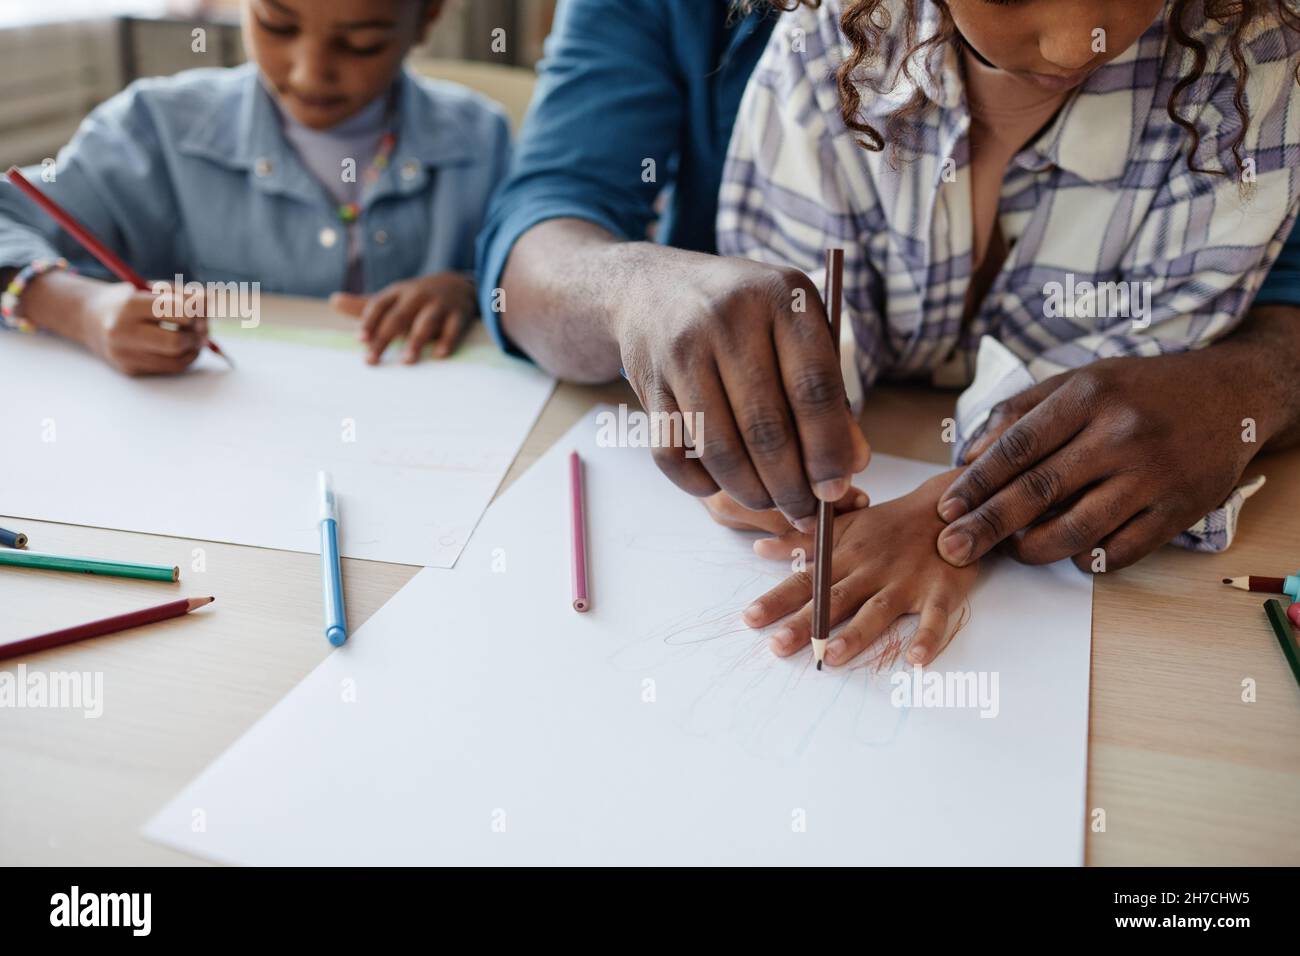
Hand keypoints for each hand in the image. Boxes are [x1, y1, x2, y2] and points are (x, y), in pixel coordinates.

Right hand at [78, 279, 206, 375]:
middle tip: (203, 328)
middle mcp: (123, 332)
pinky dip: (185, 358)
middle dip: (196, 335)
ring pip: (176, 360)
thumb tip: (207, 308)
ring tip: (196, 338)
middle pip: (176, 342)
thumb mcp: (150, 288)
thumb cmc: (129, 300)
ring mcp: (124, 354)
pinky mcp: (129, 369)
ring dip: (195, 349)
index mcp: (129, 305)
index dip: (196, 312)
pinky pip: (169, 369)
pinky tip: (187, 348)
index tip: (200, 311)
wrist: (90, 319)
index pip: (176, 313)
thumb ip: (181, 296)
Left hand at [331, 272, 476, 364]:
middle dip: (384, 338)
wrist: (459, 286)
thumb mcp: (393, 298)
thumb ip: (365, 306)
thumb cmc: (417, 299)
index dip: (369, 321)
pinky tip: (440, 356)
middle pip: (398, 317)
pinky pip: (454, 328)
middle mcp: (417, 296)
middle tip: (372, 360)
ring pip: (426, 322)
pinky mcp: (459, 314)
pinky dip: (448, 341)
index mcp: (398, 293)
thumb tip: (333, 301)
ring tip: (406, 361)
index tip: (361, 340)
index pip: (379, 305)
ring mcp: (439, 305)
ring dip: (416, 341)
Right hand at [615, 252, 870, 530]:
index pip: (813, 388)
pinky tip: (720, 487)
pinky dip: (699, 482)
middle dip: (790, 485)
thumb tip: (856, 463)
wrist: (654, 289)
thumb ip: (830, 394)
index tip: (835, 489)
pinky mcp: (648, 381)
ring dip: (749, 491)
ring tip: (770, 504)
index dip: (828, 449)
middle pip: (766, 426)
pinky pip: (672, 452)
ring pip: (719, 446)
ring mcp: (683, 350)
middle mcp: (730, 319)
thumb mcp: (796, 332)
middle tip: (804, 513)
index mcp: (783, 300)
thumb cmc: (745, 317)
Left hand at [741, 470, 976, 667]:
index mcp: (846, 556)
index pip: (806, 580)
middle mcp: (871, 570)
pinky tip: (915, 660)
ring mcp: (906, 581)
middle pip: (834, 599)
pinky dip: (928, 637)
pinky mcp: (940, 590)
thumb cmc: (890, 525)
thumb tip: (758, 547)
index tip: (750, 619)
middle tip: (778, 646)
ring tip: (832, 656)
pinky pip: (934, 617)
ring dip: (856, 633)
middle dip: (806, 623)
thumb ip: (802, 541)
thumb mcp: (844, 526)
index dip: (777, 599)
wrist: (950, 507)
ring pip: (877, 609)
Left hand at [936, 352, 1256, 571]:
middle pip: (1038, 491)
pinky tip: (1066, 553)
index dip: (977, 483)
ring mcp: (1153, 475)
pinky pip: (1119, 551)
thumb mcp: (1081, 379)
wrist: (1233, 395)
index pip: (1018, 446)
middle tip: (952, 548)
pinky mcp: (1179, 510)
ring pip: (1076, 529)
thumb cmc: (1141, 389)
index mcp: (1089, 396)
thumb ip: (1021, 411)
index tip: (946, 508)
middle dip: (987, 525)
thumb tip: (968, 454)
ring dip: (1031, 549)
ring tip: (1009, 551)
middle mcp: (1120, 434)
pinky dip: (1084, 559)